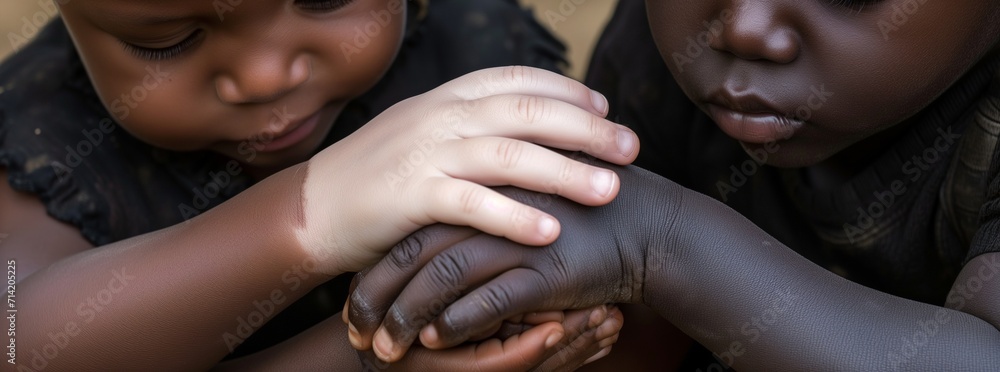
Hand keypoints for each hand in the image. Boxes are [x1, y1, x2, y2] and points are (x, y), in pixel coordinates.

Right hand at [299, 66, 639, 273]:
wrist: (313, 207)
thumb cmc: (380, 175)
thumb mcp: (425, 133)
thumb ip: (472, 125)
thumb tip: (531, 126)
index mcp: (447, 97)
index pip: (518, 79)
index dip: (567, 91)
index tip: (604, 109)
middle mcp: (441, 118)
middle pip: (526, 112)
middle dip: (585, 129)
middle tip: (630, 149)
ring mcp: (425, 155)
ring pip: (508, 155)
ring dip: (564, 172)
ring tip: (609, 191)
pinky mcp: (410, 198)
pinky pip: (471, 204)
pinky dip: (513, 217)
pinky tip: (550, 233)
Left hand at [347, 163, 680, 361]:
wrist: (644, 225)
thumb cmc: (578, 213)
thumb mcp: (520, 198)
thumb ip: (477, 209)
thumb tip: (431, 242)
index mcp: (478, 184)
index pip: (409, 225)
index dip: (376, 265)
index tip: (352, 297)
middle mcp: (490, 207)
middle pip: (413, 252)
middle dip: (377, 297)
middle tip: (353, 330)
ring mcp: (516, 238)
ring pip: (441, 280)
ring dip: (407, 319)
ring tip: (384, 348)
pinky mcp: (545, 270)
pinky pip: (488, 302)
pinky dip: (457, 323)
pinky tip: (436, 340)